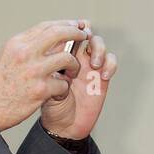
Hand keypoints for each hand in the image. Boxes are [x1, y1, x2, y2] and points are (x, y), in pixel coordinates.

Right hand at [0, 20, 90, 131]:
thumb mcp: (6, 58)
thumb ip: (26, 48)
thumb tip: (48, 39)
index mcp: (16, 44)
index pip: (46, 26)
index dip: (64, 24)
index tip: (75, 25)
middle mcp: (25, 53)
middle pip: (59, 33)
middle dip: (76, 33)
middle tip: (85, 36)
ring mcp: (33, 71)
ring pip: (67, 58)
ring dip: (74, 66)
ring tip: (71, 74)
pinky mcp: (40, 90)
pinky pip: (64, 84)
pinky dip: (64, 90)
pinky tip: (58, 94)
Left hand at [40, 21, 117, 139]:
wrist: (63, 127)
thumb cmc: (49, 107)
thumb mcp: (43, 85)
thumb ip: (48, 69)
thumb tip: (56, 54)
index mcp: (58, 54)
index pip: (64, 30)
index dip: (68, 26)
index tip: (68, 31)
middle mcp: (74, 57)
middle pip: (84, 31)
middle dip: (85, 32)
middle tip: (84, 40)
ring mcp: (89, 66)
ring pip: (98, 43)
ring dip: (98, 48)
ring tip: (94, 63)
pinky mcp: (102, 77)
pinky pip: (111, 61)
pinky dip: (110, 63)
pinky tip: (105, 74)